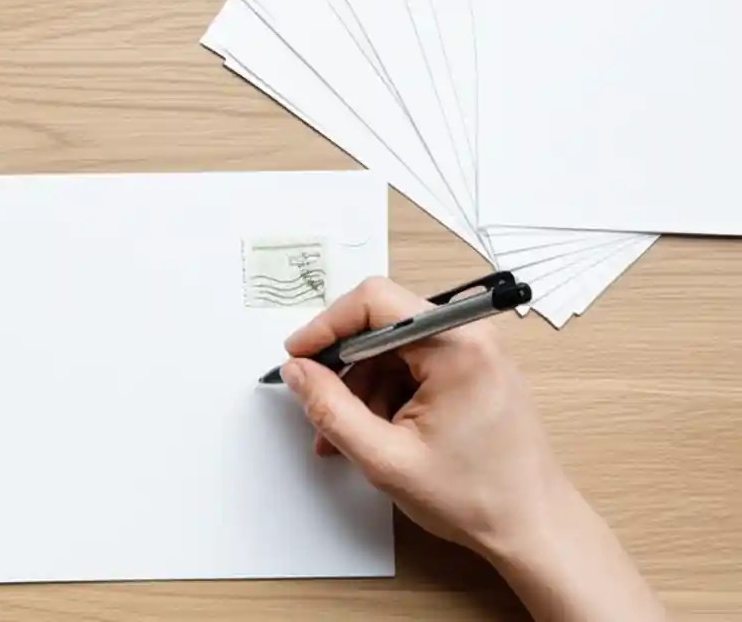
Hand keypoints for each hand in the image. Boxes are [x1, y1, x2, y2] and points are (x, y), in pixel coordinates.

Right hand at [281, 277, 662, 620]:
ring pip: (391, 349)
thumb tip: (297, 372)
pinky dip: (384, 394)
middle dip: (342, 366)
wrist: (533, 528)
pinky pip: (412, 366)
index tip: (297, 357)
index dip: (325, 326)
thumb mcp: (385, 457)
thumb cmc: (475, 496)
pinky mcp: (473, 371)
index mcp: (457, 344)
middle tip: (316, 404)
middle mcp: (470, 335)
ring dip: (360, 387)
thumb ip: (331, 409)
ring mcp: (475, 352)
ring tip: (345, 435)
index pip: (373, 301)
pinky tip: (373, 432)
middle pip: (381, 324)